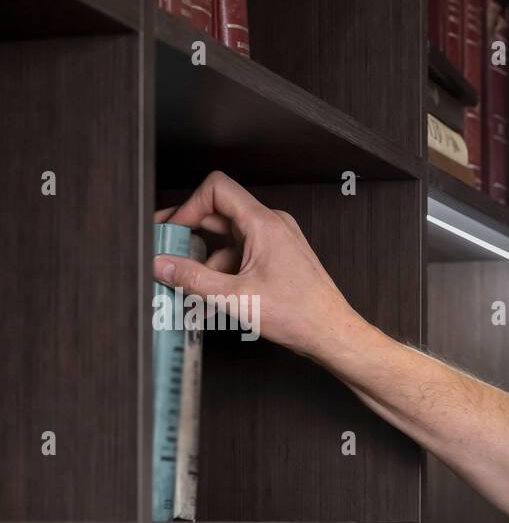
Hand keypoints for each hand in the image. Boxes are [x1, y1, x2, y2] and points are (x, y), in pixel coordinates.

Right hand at [153, 171, 362, 359]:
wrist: (332, 333)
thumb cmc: (301, 314)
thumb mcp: (235, 296)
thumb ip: (192, 278)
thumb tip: (162, 264)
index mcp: (264, 224)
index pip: (216, 189)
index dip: (188, 205)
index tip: (172, 229)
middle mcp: (272, 226)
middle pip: (219, 214)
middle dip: (190, 235)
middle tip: (168, 252)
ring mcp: (277, 242)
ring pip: (229, 239)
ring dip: (207, 260)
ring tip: (192, 286)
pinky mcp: (279, 258)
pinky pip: (243, 254)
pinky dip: (225, 270)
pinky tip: (215, 294)